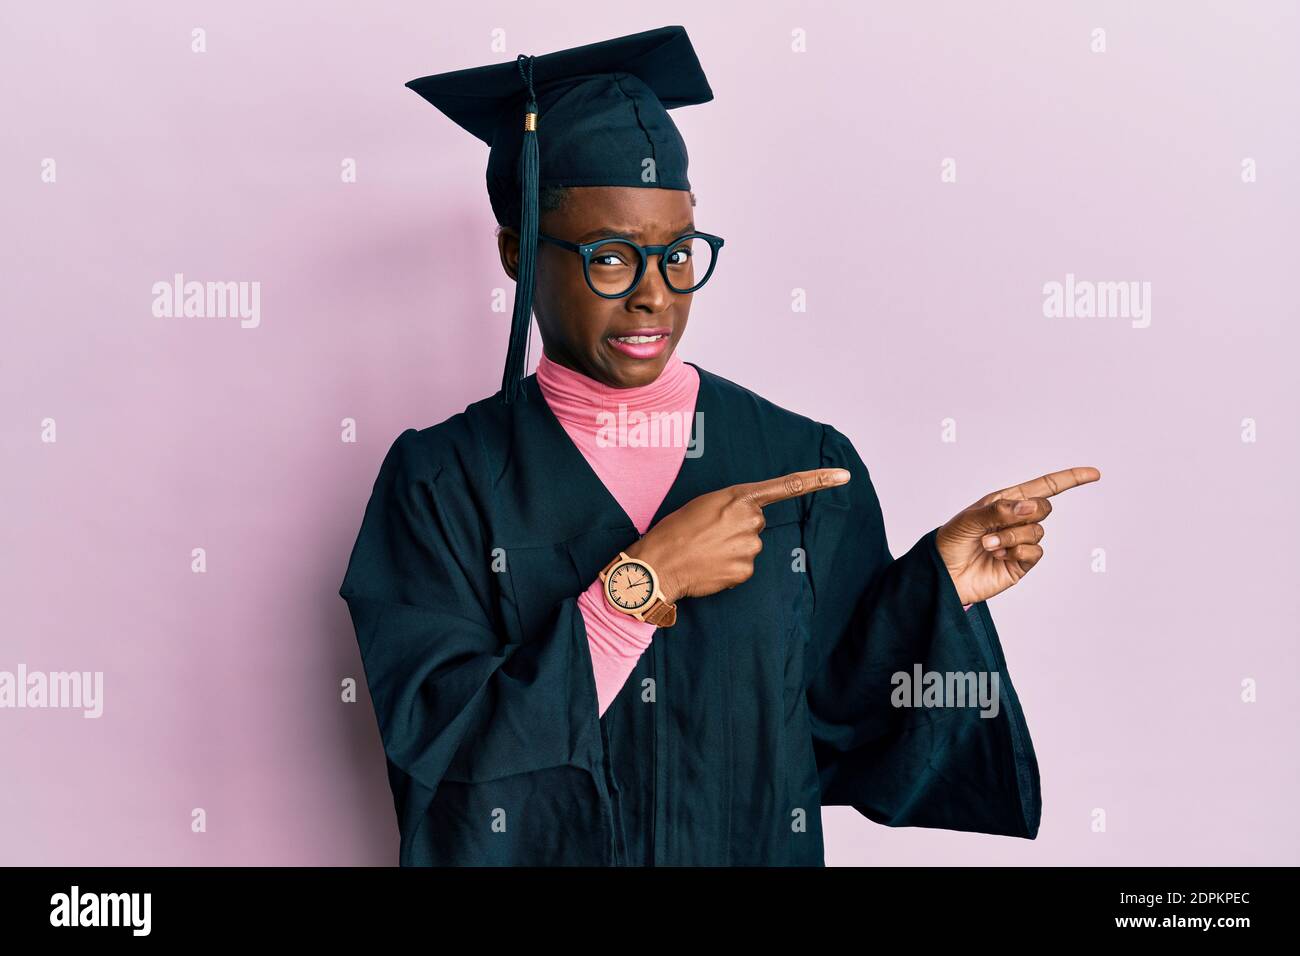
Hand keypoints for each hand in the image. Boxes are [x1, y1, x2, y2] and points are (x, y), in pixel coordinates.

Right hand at [624, 467, 850, 602]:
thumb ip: (732, 507)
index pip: (786, 487)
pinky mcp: (746, 570)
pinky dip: (729, 568)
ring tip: (705, 550)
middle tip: (709, 534)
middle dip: (737, 528)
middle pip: (756, 523)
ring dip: (732, 549)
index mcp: (738, 497)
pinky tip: (710, 566)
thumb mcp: (703, 505)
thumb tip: (748, 524)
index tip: (844, 477)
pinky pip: (744, 567)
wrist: (659, 563)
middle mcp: (749, 520)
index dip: (818, 481)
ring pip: (750, 546)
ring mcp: (750, 547)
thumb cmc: (675, 531)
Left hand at [936, 466, 1100, 604]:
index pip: (1043, 487)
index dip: (1069, 479)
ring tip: (987, 545)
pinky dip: (1016, 552)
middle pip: (1045, 507)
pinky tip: (997, 556)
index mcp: (1005, 501)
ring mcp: (1020, 543)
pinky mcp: (1020, 564)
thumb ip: (1000, 510)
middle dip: (1026, 513)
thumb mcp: (970, 518)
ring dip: (1011, 537)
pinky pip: (1034, 552)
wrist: (941, 574)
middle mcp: (1016, 520)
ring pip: (1037, 531)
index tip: (1094, 474)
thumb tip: (1031, 506)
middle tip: (998, 525)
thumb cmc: (950, 541)